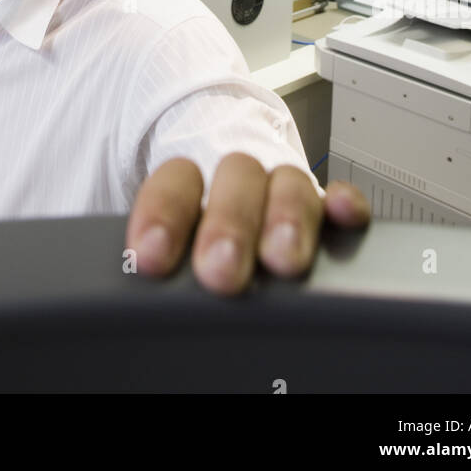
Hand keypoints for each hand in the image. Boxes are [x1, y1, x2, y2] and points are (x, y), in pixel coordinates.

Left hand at [125, 155, 369, 294]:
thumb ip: (149, 259)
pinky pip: (340, 201)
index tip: (152, 254)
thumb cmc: (182, 252)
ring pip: (290, 185)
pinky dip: (344, 206)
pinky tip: (343, 215)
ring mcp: (282, 196)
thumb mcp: (156, 255)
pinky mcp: (323, 216)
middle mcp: (237, 187)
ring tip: (282, 257)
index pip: (176, 180)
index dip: (163, 212)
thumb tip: (126, 292)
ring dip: (287, 217)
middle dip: (230, 222)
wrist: (209, 231)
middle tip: (221, 268)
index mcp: (186, 188)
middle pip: (238, 178)